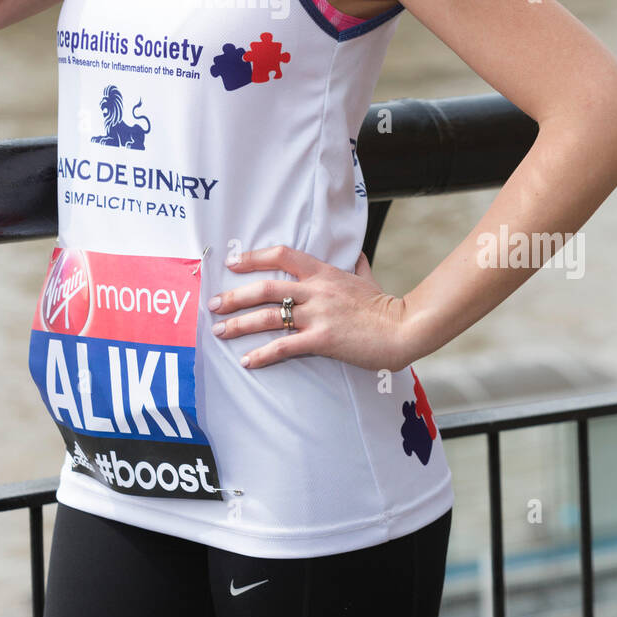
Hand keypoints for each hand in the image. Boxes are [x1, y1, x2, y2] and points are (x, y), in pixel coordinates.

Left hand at [207, 245, 409, 372]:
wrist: (403, 327)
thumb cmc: (386, 305)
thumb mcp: (369, 278)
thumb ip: (358, 265)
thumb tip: (358, 255)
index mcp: (324, 272)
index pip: (282, 255)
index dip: (254, 257)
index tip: (232, 263)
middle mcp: (316, 290)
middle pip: (264, 287)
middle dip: (234, 296)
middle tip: (213, 305)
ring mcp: (318, 314)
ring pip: (268, 316)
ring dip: (239, 324)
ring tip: (219, 332)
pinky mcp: (322, 340)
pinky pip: (284, 347)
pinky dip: (262, 355)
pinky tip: (246, 361)